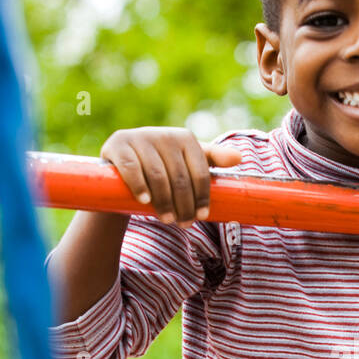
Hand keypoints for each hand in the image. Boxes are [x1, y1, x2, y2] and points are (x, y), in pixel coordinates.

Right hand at [100, 127, 245, 226]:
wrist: (122, 167)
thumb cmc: (164, 167)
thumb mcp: (189, 163)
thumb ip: (214, 159)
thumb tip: (239, 157)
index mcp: (186, 138)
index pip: (200, 171)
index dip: (202, 196)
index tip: (202, 216)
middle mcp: (164, 134)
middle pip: (180, 177)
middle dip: (184, 204)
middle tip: (184, 224)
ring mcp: (140, 137)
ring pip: (158, 176)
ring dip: (164, 202)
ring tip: (168, 220)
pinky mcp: (118, 145)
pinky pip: (132, 168)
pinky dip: (140, 186)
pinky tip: (145, 201)